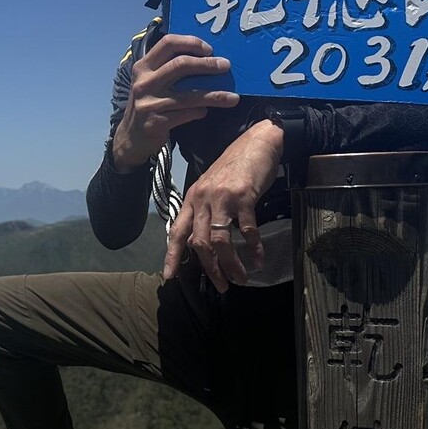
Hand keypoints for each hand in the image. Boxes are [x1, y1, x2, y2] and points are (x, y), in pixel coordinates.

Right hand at [112, 34, 238, 171]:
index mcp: (143, 67)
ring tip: (233, 97)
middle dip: (207, 64)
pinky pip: (187, 114)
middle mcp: (144, 82)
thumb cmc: (148, 104)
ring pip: (189, 95)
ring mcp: (149, 104)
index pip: (168, 43)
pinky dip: (201, 112)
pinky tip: (207, 111)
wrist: (131, 137)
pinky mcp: (156, 123)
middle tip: (226, 66)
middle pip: (181, 65)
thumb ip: (168, 68)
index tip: (209, 49)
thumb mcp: (150, 82)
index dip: (191, 42)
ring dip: (215, 95)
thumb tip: (206, 57)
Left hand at [164, 120, 283, 291]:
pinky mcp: (243, 197)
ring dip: (230, 264)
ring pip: (220, 241)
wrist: (256, 143)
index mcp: (191, 199)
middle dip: (210, 269)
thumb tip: (201, 243)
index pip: (177, 231)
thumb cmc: (234, 168)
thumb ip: (204, 213)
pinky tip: (258, 259)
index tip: (169, 277)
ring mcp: (222, 198)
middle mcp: (202, 199)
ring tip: (240, 278)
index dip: (172, 256)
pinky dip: (253, 248)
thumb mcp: (211, 189)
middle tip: (221, 286)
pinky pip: (246, 230)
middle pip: (200, 243)